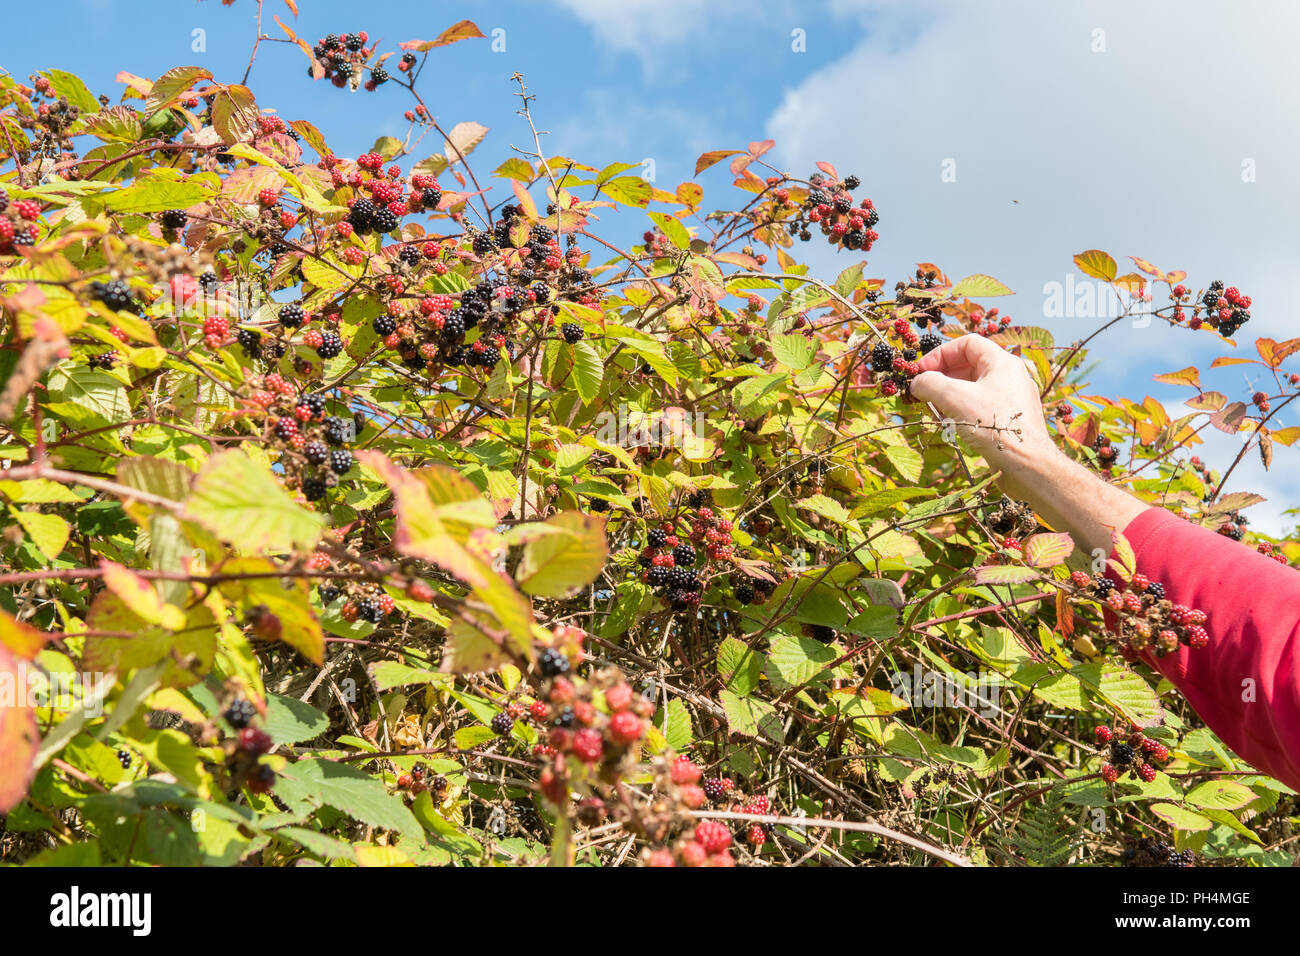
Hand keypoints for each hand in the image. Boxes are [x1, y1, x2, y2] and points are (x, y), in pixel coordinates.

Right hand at [910, 334, 1058, 491]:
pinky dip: (962, 409)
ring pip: (973, 387)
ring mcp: (1011, 398)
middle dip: (942, 375)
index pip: (967, 343)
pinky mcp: (1009, 419)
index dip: (940, 353)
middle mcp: (1009, 376)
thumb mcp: (955, 399)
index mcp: (1002, 362)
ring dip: (949, 394)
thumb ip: (931, 384)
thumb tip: (917, 383)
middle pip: (969, 364)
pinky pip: (980, 405)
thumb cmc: (996, 426)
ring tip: (934, 409)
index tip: (922, 371)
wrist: (1029, 465)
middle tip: (923, 390)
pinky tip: (951, 424)